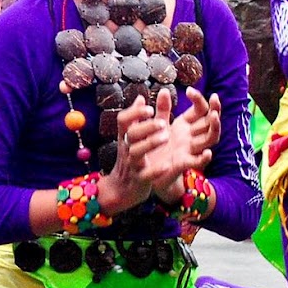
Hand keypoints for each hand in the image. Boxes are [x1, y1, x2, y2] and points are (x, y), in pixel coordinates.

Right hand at [95, 99, 158, 215]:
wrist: (121, 190)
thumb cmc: (130, 160)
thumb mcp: (131, 139)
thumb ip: (137, 118)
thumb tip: (141, 97)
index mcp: (125, 137)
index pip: (123, 120)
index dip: (134, 112)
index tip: (149, 108)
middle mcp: (126, 149)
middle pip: (131, 134)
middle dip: (146, 127)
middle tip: (162, 122)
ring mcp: (132, 164)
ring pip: (137, 152)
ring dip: (150, 143)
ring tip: (166, 137)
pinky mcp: (139, 180)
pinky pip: (145, 175)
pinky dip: (154, 170)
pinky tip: (166, 165)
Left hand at [146, 88, 221, 203]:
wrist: (148, 172)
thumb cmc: (156, 148)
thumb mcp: (158, 126)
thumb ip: (163, 109)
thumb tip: (164, 90)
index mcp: (186, 126)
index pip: (200, 109)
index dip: (199, 99)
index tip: (189, 90)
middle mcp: (191, 136)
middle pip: (210, 121)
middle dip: (215, 109)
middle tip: (215, 98)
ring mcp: (190, 150)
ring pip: (210, 138)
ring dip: (215, 128)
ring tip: (214, 117)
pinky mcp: (184, 164)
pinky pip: (198, 162)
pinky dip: (204, 158)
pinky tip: (208, 153)